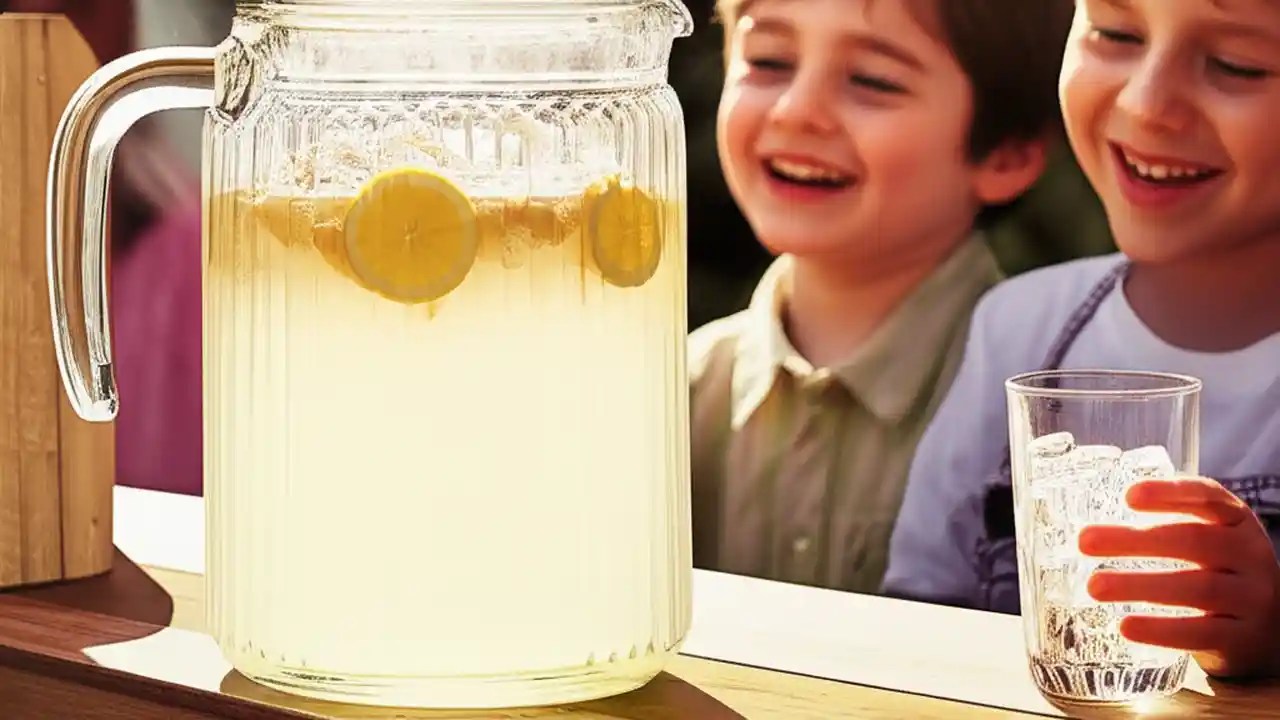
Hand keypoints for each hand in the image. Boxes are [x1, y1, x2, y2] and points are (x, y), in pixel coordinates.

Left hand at [1079, 477, 1279, 677]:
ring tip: (1095, 585)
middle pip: (1194, 541)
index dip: (1170, 494)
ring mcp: (1252, 598)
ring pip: (1197, 587)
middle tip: (1084, 541)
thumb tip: (1096, 527)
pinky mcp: (1244, 638)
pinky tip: (1126, 626)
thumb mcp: (1210, 541)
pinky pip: (1201, 632)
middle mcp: (1251, 555)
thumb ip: (1170, 525)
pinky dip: (1161, 630)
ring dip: (1140, 585)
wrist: (1272, 631)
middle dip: (1135, 540)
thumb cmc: (1223, 574)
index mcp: (1237, 523)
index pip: (1208, 498)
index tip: (1128, 496)